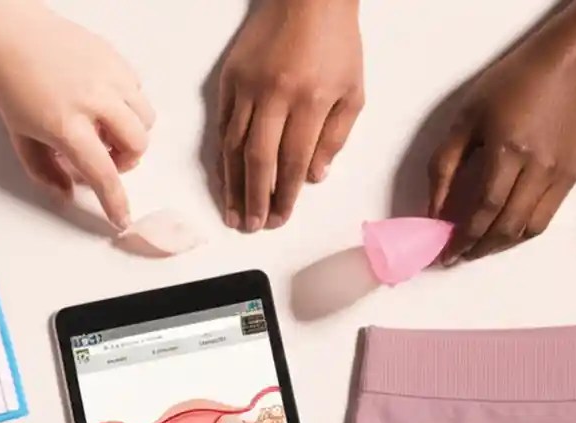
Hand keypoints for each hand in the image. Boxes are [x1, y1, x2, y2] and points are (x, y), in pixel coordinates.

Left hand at [0, 0, 153, 230]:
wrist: (14, 34)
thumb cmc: (14, 85)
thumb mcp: (20, 136)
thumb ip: (44, 171)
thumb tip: (69, 194)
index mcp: (66, 124)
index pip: (102, 173)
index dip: (115, 201)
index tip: (121, 217)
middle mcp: (94, 100)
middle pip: (137, 146)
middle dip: (126, 161)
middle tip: (106, 157)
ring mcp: (110, 77)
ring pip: (146, 119)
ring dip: (132, 134)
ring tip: (107, 129)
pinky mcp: (117, 60)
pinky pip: (139, 93)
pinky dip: (128, 107)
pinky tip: (105, 104)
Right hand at [217, 0, 363, 231]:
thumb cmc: (336, 44)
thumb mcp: (353, 91)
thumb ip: (335, 137)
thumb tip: (313, 178)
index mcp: (311, 100)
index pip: (293, 161)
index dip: (285, 195)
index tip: (279, 217)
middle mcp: (275, 95)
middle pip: (259, 159)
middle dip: (254, 198)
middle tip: (252, 225)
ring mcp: (248, 87)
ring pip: (233, 146)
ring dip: (232, 184)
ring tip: (232, 213)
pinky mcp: (229, 79)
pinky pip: (222, 125)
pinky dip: (222, 155)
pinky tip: (224, 177)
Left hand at [429, 40, 575, 262]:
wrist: (566, 67)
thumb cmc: (508, 86)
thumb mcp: (465, 119)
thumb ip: (444, 166)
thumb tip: (434, 210)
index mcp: (507, 152)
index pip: (483, 210)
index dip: (462, 238)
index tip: (444, 254)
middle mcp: (537, 169)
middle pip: (506, 227)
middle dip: (478, 249)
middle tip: (456, 257)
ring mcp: (559, 176)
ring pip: (528, 230)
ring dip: (500, 246)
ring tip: (477, 247)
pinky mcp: (572, 177)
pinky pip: (545, 218)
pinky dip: (520, 232)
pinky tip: (503, 230)